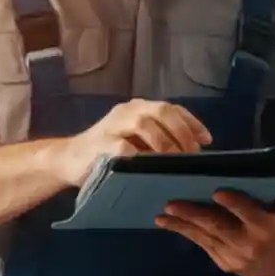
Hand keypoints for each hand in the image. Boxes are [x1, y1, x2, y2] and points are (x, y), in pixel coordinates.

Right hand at [52, 99, 211, 186]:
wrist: (68, 160)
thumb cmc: (108, 154)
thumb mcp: (136, 142)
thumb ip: (159, 141)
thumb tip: (194, 152)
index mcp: (139, 108)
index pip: (172, 108)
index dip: (192, 123)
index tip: (207, 141)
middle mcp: (128, 110)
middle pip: (162, 111)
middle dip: (182, 132)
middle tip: (192, 154)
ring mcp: (113, 125)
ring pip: (145, 124)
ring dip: (165, 143)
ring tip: (176, 160)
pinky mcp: (100, 143)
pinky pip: (123, 146)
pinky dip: (139, 155)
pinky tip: (150, 167)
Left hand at [156, 183, 274, 275]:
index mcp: (267, 228)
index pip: (248, 214)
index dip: (234, 203)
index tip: (216, 192)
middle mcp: (248, 245)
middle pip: (218, 226)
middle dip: (193, 214)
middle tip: (171, 203)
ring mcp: (234, 257)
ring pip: (205, 237)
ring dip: (181, 225)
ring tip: (161, 216)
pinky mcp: (224, 263)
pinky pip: (203, 245)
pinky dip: (187, 233)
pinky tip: (170, 223)